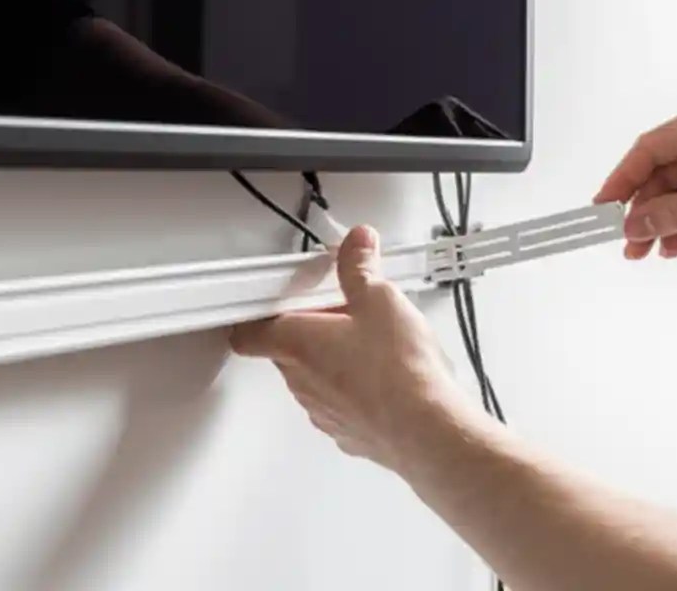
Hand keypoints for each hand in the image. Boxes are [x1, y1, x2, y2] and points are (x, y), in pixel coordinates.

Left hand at [230, 226, 466, 473]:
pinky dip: (359, 388)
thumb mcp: (381, 300)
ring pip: (318, 377)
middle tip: (347, 310)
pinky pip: (344, 403)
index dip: (257, 315)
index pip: (249, 333)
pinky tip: (390, 376)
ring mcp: (324, 412)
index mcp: (297, 344)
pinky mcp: (350, 433)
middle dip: (315, 328)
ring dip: (337, 358)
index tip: (276, 300)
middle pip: (290, 349)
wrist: (427, 431)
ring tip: (378, 343)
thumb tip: (356, 244)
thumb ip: (361, 268)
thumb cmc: (398, 370)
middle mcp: (302, 382)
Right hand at [594, 92, 676, 258]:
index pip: (649, 149)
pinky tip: (674, 245)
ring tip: (649, 252)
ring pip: (676, 190)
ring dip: (663, 221)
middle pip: (660, 173)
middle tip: (627, 243)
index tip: (601, 207)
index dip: (621, 180)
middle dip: (645, 211)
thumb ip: (672, 214)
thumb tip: (632, 226)